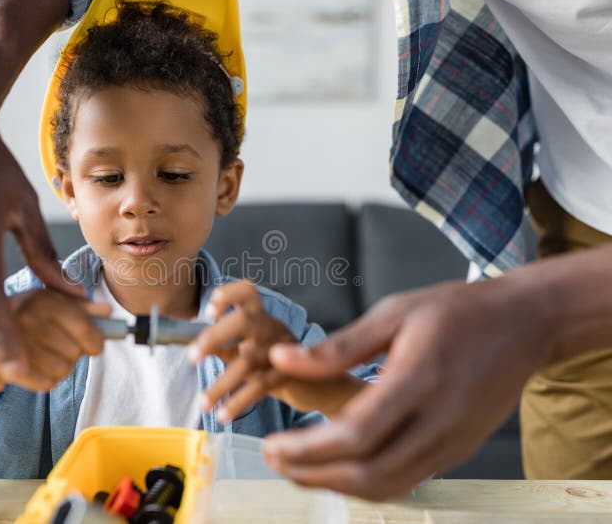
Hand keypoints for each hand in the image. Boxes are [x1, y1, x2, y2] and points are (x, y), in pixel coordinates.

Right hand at [0, 289, 109, 390]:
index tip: (95, 346)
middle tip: (57, 347)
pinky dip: (44, 381)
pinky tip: (33, 368)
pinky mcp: (2, 368)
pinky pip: (45, 385)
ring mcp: (13, 343)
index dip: (96, 342)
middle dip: (73, 354)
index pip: (84, 327)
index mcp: (43, 299)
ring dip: (59, 369)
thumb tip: (108, 310)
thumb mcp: (49, 302)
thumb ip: (81, 306)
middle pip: (75, 353)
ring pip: (62, 371)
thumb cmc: (20, 316)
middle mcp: (28, 318)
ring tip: (43, 356)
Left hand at [188, 281, 297, 421]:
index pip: (247, 292)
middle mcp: (272, 327)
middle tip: (191, 357)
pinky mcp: (289, 375)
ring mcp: (284, 349)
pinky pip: (260, 387)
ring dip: (221, 384)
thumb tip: (191, 345)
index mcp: (260, 316)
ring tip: (203, 403)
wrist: (317, 385)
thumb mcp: (248, 349)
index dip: (227, 295)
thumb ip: (223, 345)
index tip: (208, 312)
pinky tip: (223, 415)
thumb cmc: (273, 363)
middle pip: (243, 321)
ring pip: (248, 360)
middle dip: (214, 337)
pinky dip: (238, 402)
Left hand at [261, 278, 555, 500]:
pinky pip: (405, 481)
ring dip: (334, 485)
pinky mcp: (458, 452)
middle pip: (368, 473)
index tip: (273, 445)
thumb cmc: (459, 311)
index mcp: (420, 378)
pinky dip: (364, 482)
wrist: (525, 325)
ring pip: (386, 486)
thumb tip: (282, 358)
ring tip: (297, 465)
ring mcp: (453, 442)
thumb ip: (337, 346)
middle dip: (312, 475)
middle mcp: (440, 420)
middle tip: (274, 459)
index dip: (308, 449)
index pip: (357, 434)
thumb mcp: (394, 312)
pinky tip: (337, 464)